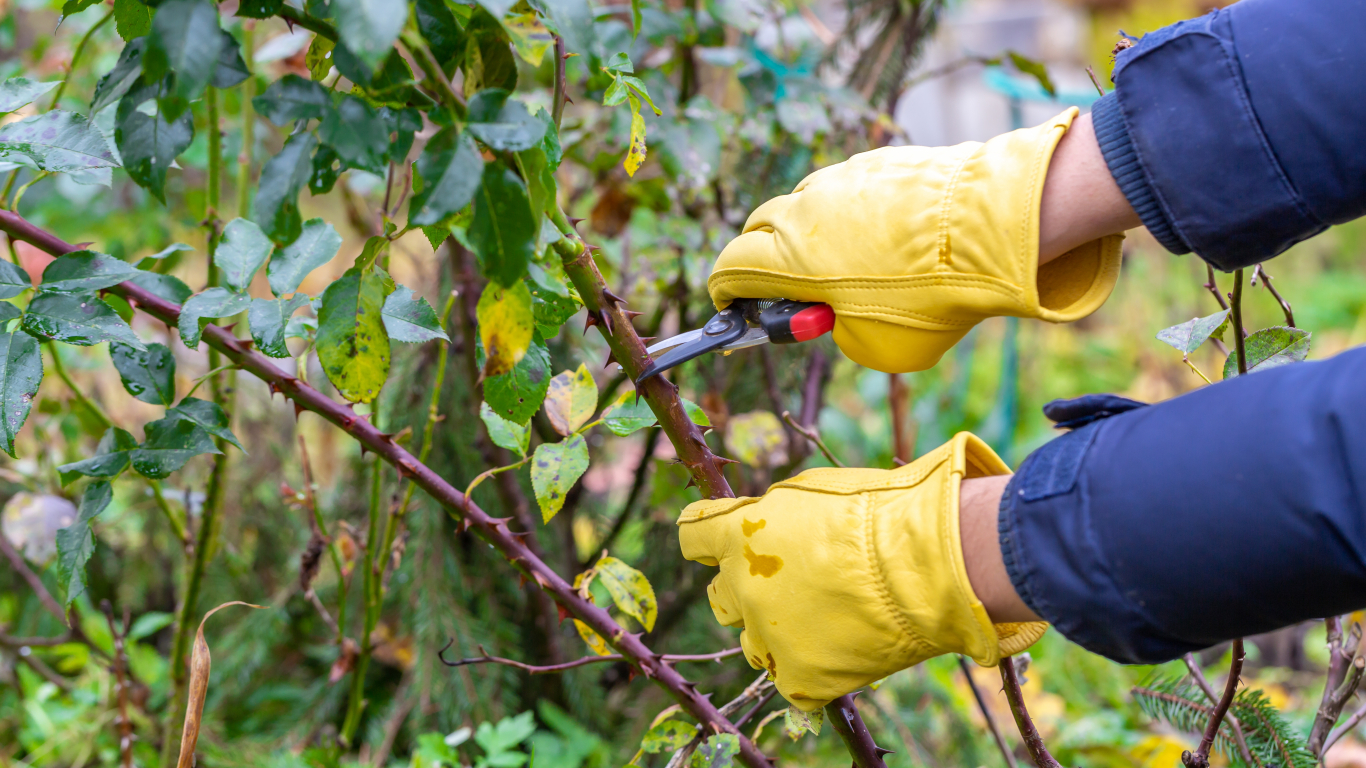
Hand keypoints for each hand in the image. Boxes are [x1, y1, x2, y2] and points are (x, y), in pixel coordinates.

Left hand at [677, 433, 1047, 710]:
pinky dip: (809, 670)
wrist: (928, 562)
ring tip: (821, 618)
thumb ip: (774, 512)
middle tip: (786, 583)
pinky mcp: (800, 677)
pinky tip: (837, 652)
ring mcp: (769, 636)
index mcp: (740, 534)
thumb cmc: (880, 510)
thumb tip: (762, 520)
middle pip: (720, 596)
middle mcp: (743, 587)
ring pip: (752, 642)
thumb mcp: (813, 491)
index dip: (708, 537)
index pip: (692, 536)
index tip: (720, 539)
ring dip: (775, 630)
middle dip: (744, 588)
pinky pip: (788, 682)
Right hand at [708, 109, 1127, 372]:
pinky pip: (850, 188)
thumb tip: (840, 314)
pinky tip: (890, 237)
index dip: (726, 291)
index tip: (733, 304)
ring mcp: (843, 179)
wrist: (992, 229)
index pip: (730, 268)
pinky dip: (854, 213)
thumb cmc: (931, 298)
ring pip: (806, 204)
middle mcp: (805, 209)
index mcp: (790, 258)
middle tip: (789, 286)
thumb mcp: (876, 347)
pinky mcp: (880, 162)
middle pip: (760, 228)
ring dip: (811, 232)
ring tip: (849, 263)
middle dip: (762, 258)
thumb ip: (840, 332)